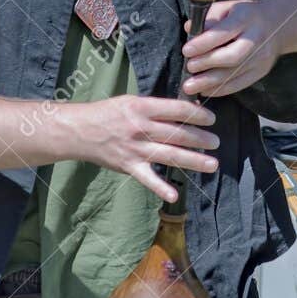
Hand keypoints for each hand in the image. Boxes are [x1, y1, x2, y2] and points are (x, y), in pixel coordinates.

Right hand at [63, 96, 218, 202]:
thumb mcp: (133, 102)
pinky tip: (174, 195)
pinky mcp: (128, 166)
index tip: (211, 120)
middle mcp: (140, 128)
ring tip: (213, 164)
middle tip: (216, 142)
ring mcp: (134, 149)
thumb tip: (188, 110)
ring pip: (169, 155)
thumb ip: (158, 108)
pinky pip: (146, 178)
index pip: (177, 110)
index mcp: (142, 108)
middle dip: (200, 139)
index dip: (197, 115)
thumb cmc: (110, 113)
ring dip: (193, 161)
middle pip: (177, 134)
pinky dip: (160, 188)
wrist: (79, 130)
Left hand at [181, 0, 283, 97]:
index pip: (224, 32)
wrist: (277, 25)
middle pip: (233, 56)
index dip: (204, 43)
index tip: (186, 50)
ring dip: (210, 82)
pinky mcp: (262, 71)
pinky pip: (240, 84)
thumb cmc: (244, 16)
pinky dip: (221, 90)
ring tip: (190, 86)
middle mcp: (256, 38)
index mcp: (246, 17)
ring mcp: (261, 57)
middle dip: (207, 63)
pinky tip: (205, 90)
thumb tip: (189, 29)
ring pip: (234, 73)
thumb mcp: (227, 8)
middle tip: (189, 67)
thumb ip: (209, 18)